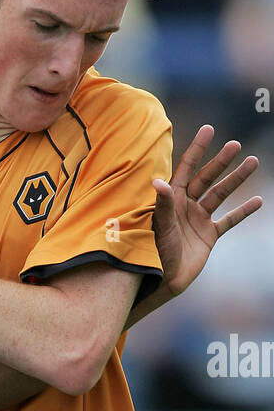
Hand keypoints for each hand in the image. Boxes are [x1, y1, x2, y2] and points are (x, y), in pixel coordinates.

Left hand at [153, 125, 262, 298]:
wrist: (161, 281)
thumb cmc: (153, 253)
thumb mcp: (159, 226)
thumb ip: (163, 204)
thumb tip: (159, 181)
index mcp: (172, 199)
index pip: (186, 168)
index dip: (197, 149)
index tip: (209, 129)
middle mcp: (186, 205)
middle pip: (206, 178)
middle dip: (221, 161)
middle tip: (235, 144)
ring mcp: (198, 219)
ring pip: (221, 194)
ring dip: (237, 179)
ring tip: (253, 161)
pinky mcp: (209, 235)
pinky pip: (229, 220)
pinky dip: (243, 212)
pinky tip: (258, 200)